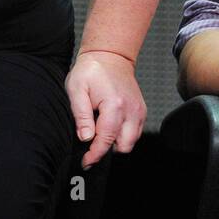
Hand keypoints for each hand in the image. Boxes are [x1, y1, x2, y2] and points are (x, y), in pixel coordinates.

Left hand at [66, 49, 146, 169]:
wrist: (110, 56)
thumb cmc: (91, 71)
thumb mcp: (76, 89)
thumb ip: (81, 115)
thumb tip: (85, 138)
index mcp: (114, 106)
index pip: (106, 140)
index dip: (95, 154)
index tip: (86, 161)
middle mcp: (131, 111)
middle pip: (124, 146)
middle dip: (107, 150)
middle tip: (90, 148)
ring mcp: (139, 111)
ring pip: (131, 142)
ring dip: (115, 143)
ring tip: (98, 134)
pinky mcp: (141, 111)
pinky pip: (135, 132)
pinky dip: (123, 135)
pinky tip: (109, 127)